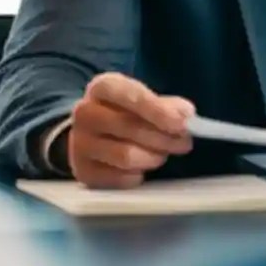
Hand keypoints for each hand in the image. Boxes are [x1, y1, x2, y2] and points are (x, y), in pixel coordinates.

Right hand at [68, 72, 195, 188]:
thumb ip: (168, 106)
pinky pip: (118, 179)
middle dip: (163, 138)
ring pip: (126, 156)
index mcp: (103, 87)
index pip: (129, 95)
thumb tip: (186, 116)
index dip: (157, 110)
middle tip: (184, 143)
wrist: (94, 132)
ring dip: (153, 158)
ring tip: (162, 154)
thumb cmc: (127, 111)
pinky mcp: (82, 171)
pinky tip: (142, 168)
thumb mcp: (145, 99)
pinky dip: (137, 176)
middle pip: (129, 127)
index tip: (181, 124)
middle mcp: (85, 113)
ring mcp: (79, 143)